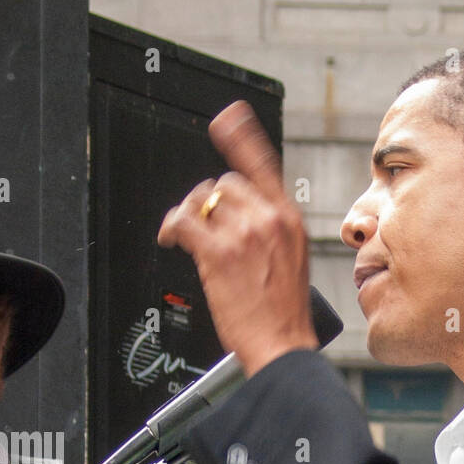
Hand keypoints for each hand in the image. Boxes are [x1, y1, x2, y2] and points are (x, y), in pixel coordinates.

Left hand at [158, 100, 318, 375]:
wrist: (283, 346)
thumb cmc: (285, 316)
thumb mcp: (292, 263)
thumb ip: (271, 233)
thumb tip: (239, 218)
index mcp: (289, 220)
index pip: (263, 165)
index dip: (242, 137)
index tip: (227, 117)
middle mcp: (269, 220)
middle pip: (225, 185)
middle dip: (207, 203)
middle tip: (198, 223)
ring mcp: (244, 234)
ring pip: (202, 202)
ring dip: (188, 215)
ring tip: (184, 236)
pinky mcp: (219, 253)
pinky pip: (184, 222)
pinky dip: (171, 228)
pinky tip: (171, 239)